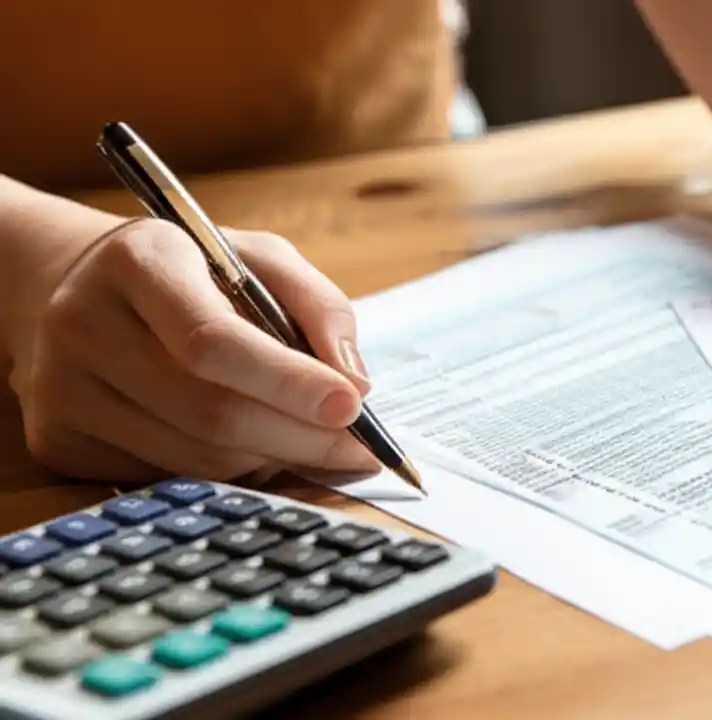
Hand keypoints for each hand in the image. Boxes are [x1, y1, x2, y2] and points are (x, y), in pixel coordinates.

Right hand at [6, 218, 378, 482]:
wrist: (81, 288)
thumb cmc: (191, 273)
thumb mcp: (260, 259)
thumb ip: (319, 306)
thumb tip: (354, 382)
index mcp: (138, 261)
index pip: (212, 340)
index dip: (288, 381)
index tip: (352, 405)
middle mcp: (83, 323)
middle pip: (210, 411)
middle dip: (300, 437)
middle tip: (357, 448)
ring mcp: (62, 388)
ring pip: (195, 457)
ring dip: (271, 459)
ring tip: (304, 438)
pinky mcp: (59, 440)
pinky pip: (168, 478)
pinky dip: (228, 472)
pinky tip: (247, 444)